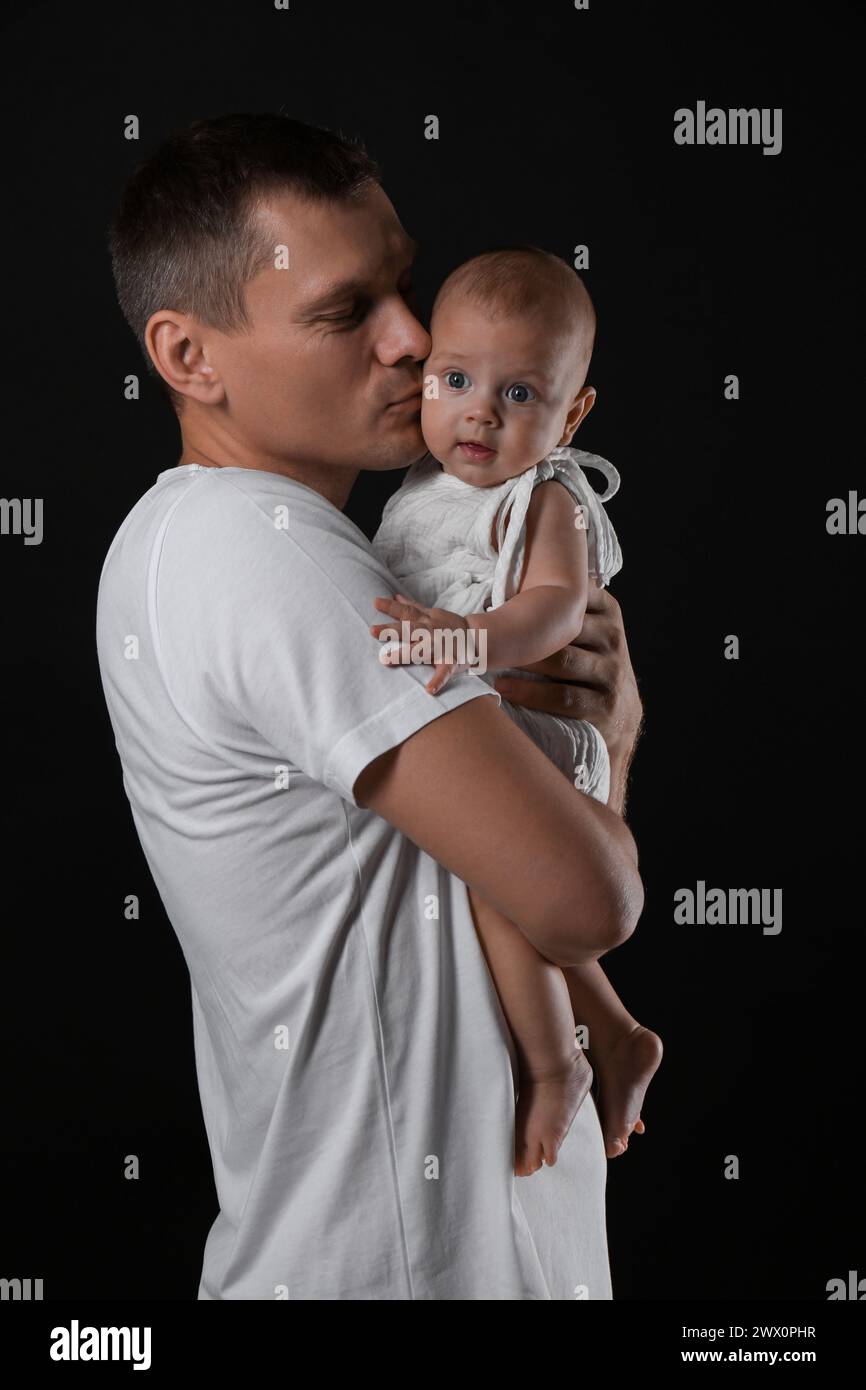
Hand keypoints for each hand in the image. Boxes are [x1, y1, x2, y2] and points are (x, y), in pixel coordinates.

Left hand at [371, 593, 473, 694]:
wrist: (478, 638)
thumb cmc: (450, 627)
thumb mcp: (432, 614)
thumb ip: (413, 607)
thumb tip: (396, 596)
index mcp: (425, 621)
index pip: (406, 611)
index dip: (391, 606)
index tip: (375, 602)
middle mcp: (431, 632)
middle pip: (408, 629)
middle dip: (391, 630)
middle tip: (372, 630)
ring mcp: (440, 647)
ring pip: (420, 650)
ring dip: (404, 654)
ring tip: (386, 660)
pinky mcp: (451, 662)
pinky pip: (444, 672)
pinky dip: (438, 680)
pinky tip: (429, 690)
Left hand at [492, 583, 643, 811]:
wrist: (619, 722)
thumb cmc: (585, 669)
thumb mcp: (583, 633)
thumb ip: (558, 609)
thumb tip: (503, 583)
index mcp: (606, 612)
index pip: (571, 592)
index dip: (532, 594)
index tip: (497, 600)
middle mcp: (612, 638)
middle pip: (561, 627)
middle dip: (520, 630)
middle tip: (480, 632)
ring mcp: (612, 672)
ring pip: (561, 660)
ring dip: (521, 660)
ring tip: (486, 660)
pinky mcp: (606, 706)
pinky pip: (563, 696)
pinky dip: (530, 692)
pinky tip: (503, 687)